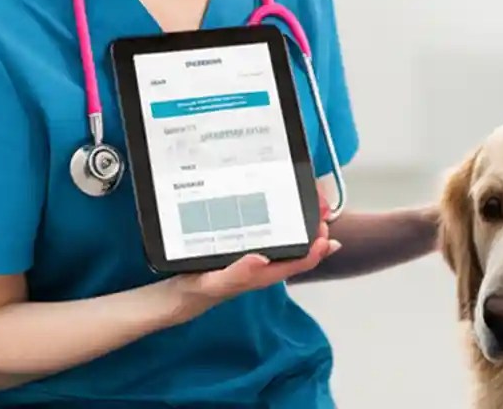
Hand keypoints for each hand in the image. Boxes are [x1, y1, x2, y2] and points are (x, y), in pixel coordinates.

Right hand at [167, 192, 339, 321]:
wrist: (176, 297)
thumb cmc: (195, 292)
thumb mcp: (212, 283)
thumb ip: (236, 274)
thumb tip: (262, 259)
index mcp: (260, 275)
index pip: (298, 263)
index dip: (317, 249)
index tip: (326, 230)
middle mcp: (262, 267)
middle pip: (298, 249)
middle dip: (314, 230)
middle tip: (324, 205)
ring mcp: (254, 260)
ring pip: (286, 242)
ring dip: (300, 224)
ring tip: (312, 204)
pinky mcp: (242, 252)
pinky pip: (269, 237)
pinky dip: (279, 224)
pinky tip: (280, 210)